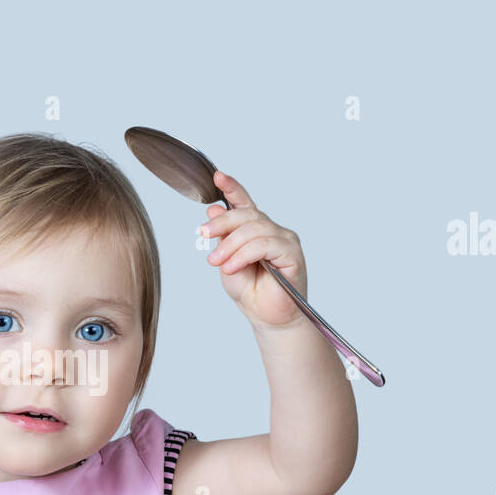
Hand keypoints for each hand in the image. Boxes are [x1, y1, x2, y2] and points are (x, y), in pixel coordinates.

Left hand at [200, 171, 306, 329]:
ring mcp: (285, 240)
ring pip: (254, 229)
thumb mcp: (226, 262)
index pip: (244, 203)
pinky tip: (232, 267)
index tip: (218, 176)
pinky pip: (264, 244)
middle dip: (221, 223)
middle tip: (203, 234)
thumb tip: (214, 209)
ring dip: (230, 245)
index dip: (232, 187)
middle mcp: (272, 230)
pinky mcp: (292, 253)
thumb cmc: (250, 292)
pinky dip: (244, 254)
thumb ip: (222, 238)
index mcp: (256, 230)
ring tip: (218, 263)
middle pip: (246, 214)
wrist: (266, 318)